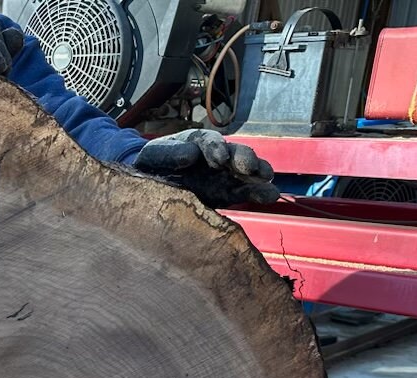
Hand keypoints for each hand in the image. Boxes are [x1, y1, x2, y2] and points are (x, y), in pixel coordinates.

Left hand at [133, 129, 278, 206]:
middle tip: (249, 167)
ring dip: (256, 175)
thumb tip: (192, 156)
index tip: (219, 158)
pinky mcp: (224, 193)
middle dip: (242, 159)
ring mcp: (221, 175)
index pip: (207, 142)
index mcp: (195, 142)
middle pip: (233, 153)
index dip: (214, 148)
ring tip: (267, 179)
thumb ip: (169, 155)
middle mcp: (213, 156)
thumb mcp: (153, 156)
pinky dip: (256, 193)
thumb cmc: (150, 166)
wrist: (146, 188)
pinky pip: (242, 192)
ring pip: (243, 172)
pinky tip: (270, 195)